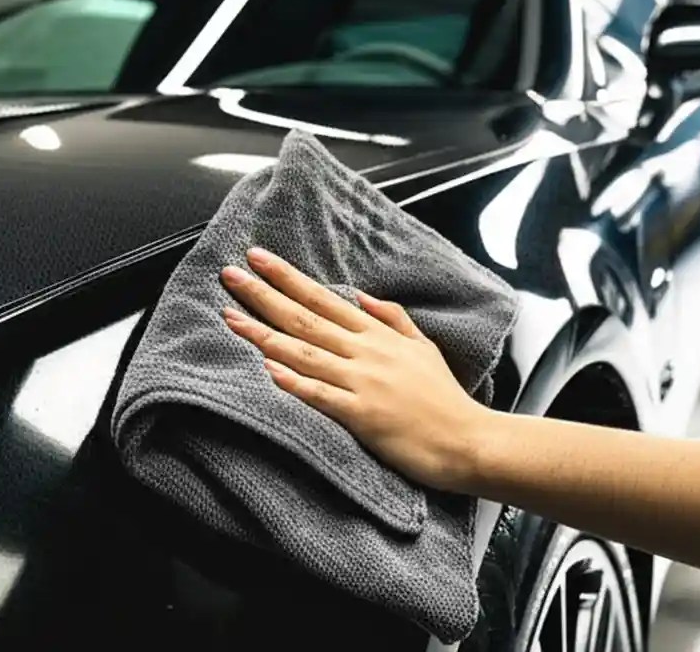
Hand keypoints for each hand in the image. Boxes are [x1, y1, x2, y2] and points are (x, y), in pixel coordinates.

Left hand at [219, 247, 495, 492]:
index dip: (288, 278)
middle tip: (231, 274)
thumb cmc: (446, 399)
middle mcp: (366, 352)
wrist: (469, 440)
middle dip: (264, 294)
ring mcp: (363, 382)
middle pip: (305, 317)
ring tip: (231, 317)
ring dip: (264, 333)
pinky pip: (322, 395)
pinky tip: (267, 367)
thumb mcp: (423, 348)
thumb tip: (361, 295)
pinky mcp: (363, 416)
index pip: (324, 298)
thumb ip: (392, 318)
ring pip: (305, 351)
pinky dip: (294, 381)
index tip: (259, 260)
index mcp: (378, 336)